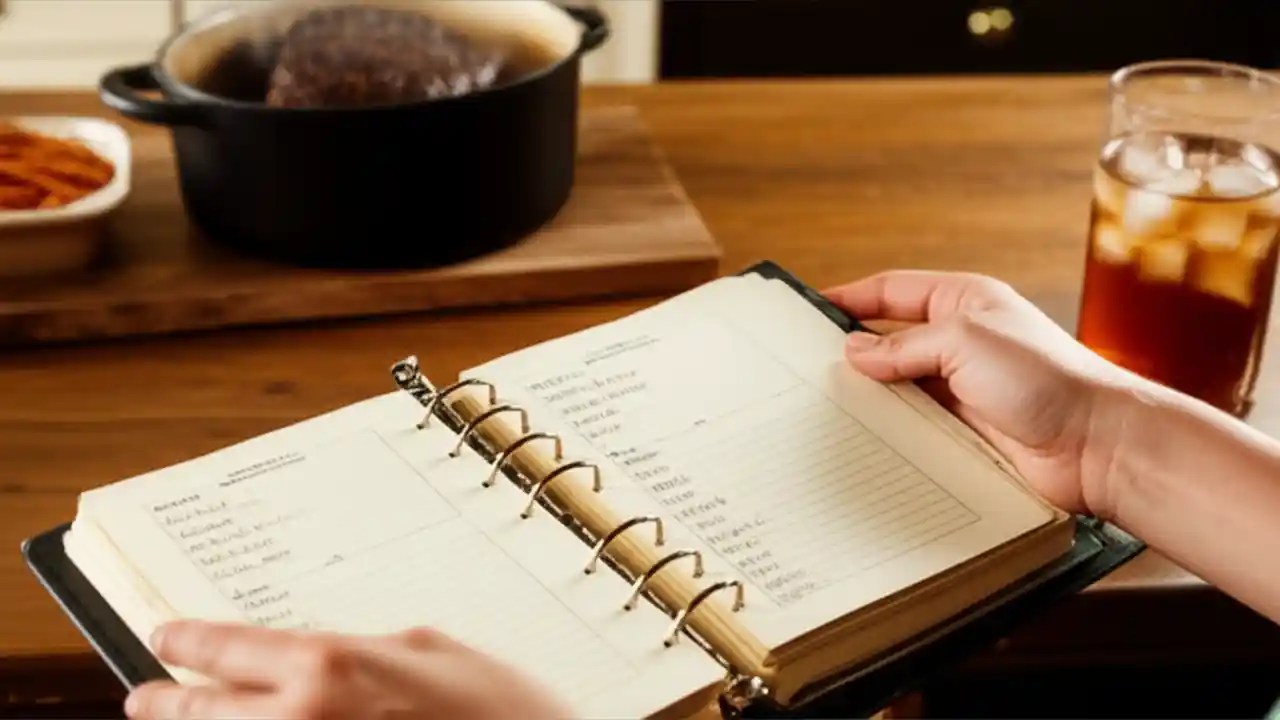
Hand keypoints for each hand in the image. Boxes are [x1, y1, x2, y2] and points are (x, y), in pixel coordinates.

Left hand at [124, 620, 570, 719]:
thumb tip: (330, 658)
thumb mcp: (433, 652)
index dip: (187, 643)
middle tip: (144, 699)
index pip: (227, 648)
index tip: (164, 640)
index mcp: (329, 666)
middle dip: (168, 703)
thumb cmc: (499, 711)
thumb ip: (366, 650)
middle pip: (204, 712)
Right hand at [823, 270, 1138, 517]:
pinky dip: (892, 431)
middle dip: (854, 353)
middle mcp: (961, 342)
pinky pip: (915, 427)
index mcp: (964, 302)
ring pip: (899, 388)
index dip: (852, 297)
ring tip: (829, 406)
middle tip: (810, 366)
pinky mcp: (965, 431)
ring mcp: (963, 388)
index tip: (812, 308)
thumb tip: (856, 351)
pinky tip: (866, 438)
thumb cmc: (1048, 378)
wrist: (1096, 445)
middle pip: (891, 342)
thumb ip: (904, 345)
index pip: (893, 291)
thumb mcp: (964, 341)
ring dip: (872, 397)